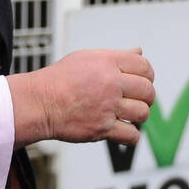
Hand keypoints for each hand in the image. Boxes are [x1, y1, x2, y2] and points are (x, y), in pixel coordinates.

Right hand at [10, 48, 155, 146]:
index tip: (145, 81)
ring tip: (131, 114)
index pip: (144, 66)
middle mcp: (111, 83)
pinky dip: (132, 136)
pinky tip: (125, 130)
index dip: (148, 75)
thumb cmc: (59, 80)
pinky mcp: (103, 128)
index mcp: (108, 62)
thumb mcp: (87, 57)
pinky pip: (131, 135)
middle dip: (147, 96)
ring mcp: (108, 106)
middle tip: (140, 99)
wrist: (40, 102)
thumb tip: (138, 51)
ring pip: (142, 112)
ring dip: (140, 115)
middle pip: (147, 90)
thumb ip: (116, 55)